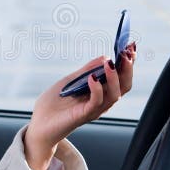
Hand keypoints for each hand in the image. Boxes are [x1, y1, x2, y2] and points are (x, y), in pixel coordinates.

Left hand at [25, 43, 135, 169]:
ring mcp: (94, 109)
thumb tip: (105, 56)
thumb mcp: (71, 80)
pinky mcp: (83, 115)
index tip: (131, 46)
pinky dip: (97, 89)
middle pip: (124, 86)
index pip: (121, 77)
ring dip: (114, 77)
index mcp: (101, 92)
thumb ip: (87, 70)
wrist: (38, 123)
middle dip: (128, 69)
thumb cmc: (53, 103)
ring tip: (110, 63)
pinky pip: (96, 102)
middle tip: (126, 53)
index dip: (128, 63)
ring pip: (114, 95)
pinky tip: (92, 78)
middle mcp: (101, 101)